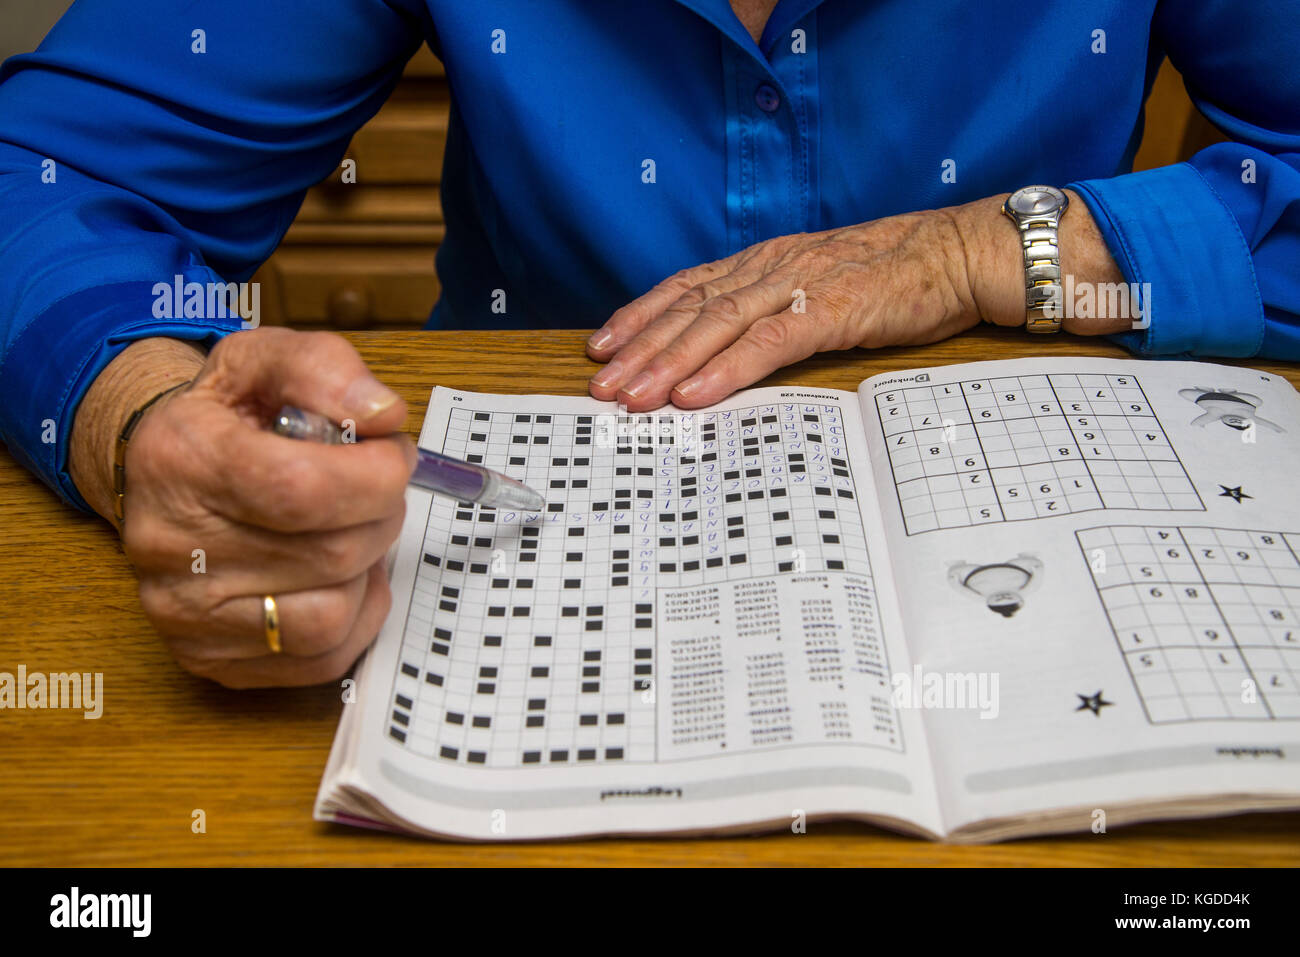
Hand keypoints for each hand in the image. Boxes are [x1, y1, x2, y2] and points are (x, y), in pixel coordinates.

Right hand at [115, 329, 415, 687]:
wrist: (166, 472)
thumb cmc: (225, 418)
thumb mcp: (263, 361)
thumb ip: (325, 369)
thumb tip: (382, 415)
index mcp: (183, 458)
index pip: (301, 488)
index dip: (375, 476)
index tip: (391, 455)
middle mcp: (170, 544)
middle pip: (332, 554)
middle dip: (380, 515)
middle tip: (374, 488)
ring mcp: (186, 611)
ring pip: (331, 615)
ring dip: (365, 569)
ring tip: (348, 531)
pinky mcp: (208, 657)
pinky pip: (321, 658)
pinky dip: (353, 616)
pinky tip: (337, 577)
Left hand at [586, 191, 1127, 410]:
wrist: (955, 254)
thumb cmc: (890, 277)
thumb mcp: (818, 285)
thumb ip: (774, 309)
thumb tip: (730, 348)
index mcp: (764, 262)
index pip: (686, 287)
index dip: (641, 316)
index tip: (602, 346)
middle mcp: (769, 267)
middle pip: (689, 310)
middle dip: (639, 350)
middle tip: (599, 385)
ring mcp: (797, 285)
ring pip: (716, 325)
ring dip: (668, 364)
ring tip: (632, 397)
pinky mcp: (829, 309)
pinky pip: (767, 343)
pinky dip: (725, 370)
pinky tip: (694, 396)